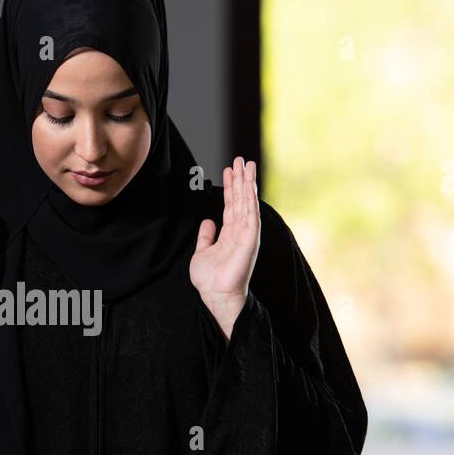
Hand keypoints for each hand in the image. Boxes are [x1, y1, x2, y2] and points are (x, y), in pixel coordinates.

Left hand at [189, 156, 259, 340]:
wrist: (215, 295)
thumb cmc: (210, 279)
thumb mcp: (202, 252)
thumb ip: (206, 236)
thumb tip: (207, 221)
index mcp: (230, 234)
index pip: (231, 205)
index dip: (230, 187)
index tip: (229, 169)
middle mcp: (240, 232)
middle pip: (241, 200)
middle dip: (241, 179)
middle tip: (240, 159)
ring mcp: (247, 235)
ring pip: (248, 203)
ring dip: (247, 184)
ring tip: (247, 165)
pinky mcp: (250, 240)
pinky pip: (251, 216)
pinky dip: (250, 200)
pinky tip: (249, 186)